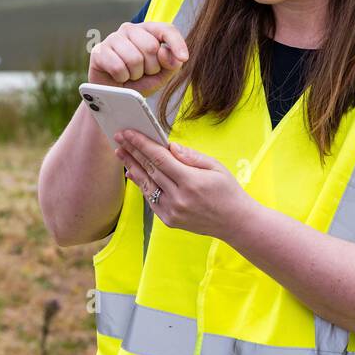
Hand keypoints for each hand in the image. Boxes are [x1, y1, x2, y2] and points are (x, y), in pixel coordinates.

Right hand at [88, 20, 187, 96]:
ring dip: (135, 74)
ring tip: (130, 75)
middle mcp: (130, 29)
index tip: (184, 58)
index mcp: (148, 31)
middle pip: (150, 46)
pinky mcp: (99, 51)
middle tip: (143, 74)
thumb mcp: (161, 75)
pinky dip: (121, 78)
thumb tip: (167, 53)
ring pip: (134, 58)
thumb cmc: (139, 82)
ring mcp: (113, 38)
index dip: (176, 43)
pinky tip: (118, 77)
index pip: (166, 29)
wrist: (115, 96)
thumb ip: (170, 64)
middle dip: (151, 67)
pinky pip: (118, 67)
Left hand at [114, 129, 252, 240]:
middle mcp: (179, 198)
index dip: (142, 144)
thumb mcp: (215, 166)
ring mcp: (172, 211)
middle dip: (132, 152)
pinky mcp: (169, 220)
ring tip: (121, 153)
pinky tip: (134, 172)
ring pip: (146, 185)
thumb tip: (169, 146)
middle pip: (149, 170)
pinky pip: (151, 199)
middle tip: (119, 138)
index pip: (160, 159)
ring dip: (132, 167)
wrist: (235, 222)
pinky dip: (142, 184)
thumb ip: (190, 156)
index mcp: (191, 182)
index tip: (129, 132)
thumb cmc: (228, 190)